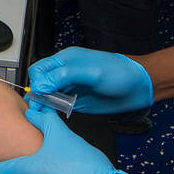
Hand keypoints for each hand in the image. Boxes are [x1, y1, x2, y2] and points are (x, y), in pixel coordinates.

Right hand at [28, 47, 152, 114]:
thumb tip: (40, 85)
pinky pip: (58, 105)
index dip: (36, 82)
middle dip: (36, 94)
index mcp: (65, 60)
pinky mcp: (76, 101)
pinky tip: (54, 114)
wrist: (138, 87)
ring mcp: (71, 88)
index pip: (39, 69)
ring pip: (47, 95)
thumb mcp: (91, 72)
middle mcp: (65, 73)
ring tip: (45, 112)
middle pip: (40, 83)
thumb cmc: (119, 73)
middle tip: (40, 106)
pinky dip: (52, 110)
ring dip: (43, 103)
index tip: (40, 95)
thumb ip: (64, 76)